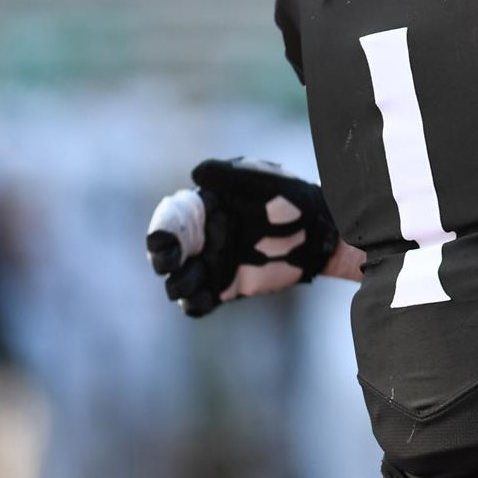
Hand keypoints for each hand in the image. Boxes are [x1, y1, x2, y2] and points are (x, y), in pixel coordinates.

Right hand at [146, 157, 338, 317]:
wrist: (316, 226)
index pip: (169, 220)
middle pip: (164, 254)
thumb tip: (198, 173)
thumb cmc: (285, 194)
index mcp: (199, 209)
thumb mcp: (258, 178)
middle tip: (171, 261)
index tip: (164, 241)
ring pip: (178, 282)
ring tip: (192, 281)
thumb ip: (229, 175)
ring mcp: (210, 264)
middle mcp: (198, 238)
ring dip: (179, 284)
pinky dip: (195, 304)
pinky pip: (198, 303)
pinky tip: (206, 298)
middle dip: (162, 259)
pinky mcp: (225, 288)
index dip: (161, 230)